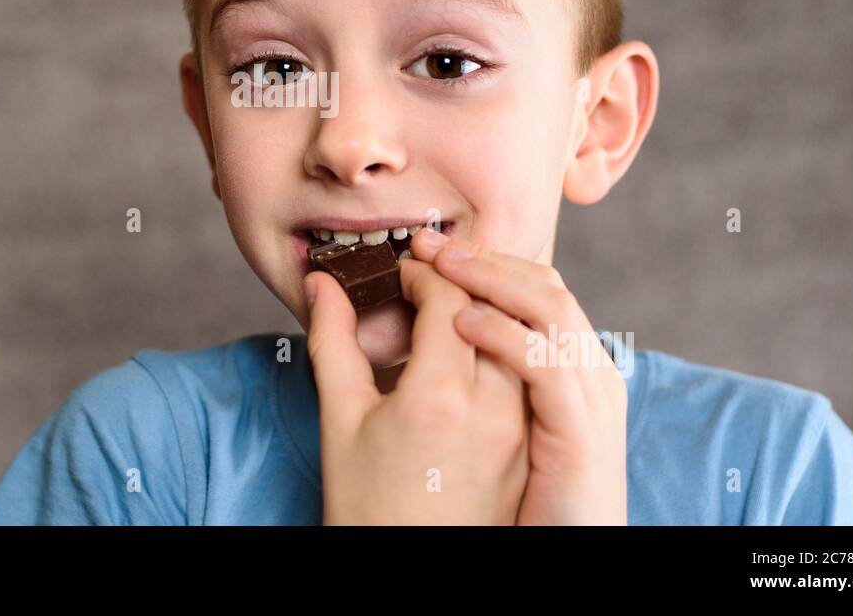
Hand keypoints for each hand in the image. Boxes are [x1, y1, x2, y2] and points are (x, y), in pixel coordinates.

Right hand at [305, 251, 528, 524]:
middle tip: (429, 279)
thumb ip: (333, 341)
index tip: (400, 274)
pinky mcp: (531, 449)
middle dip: (460, 282)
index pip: (448, 296)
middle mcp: (490, 408)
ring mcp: (519, 431)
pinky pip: (531, 378)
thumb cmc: (367, 507)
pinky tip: (482, 352)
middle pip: (491, 309)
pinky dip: (511, 350)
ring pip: (520, 340)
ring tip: (457, 310)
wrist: (411, 579)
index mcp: (437, 394)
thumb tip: (322, 284)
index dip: (422, 273)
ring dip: (492, 313)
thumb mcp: (340, 421)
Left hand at [409, 230, 627, 524]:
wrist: (565, 555)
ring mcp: (589, 400)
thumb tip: (449, 330)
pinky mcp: (580, 433)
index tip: (430, 247)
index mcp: (569, 370)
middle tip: (427, 240)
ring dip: (491, 278)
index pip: (533, 290)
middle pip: (544, 286)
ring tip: (438, 264)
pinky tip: (458, 320)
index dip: (485, 260)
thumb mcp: (513, 429)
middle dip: (484, 256)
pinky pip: (546, 365)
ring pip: (550, 309)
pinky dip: (504, 333)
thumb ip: (494, 376)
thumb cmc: (532, 504)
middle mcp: (586, 374)